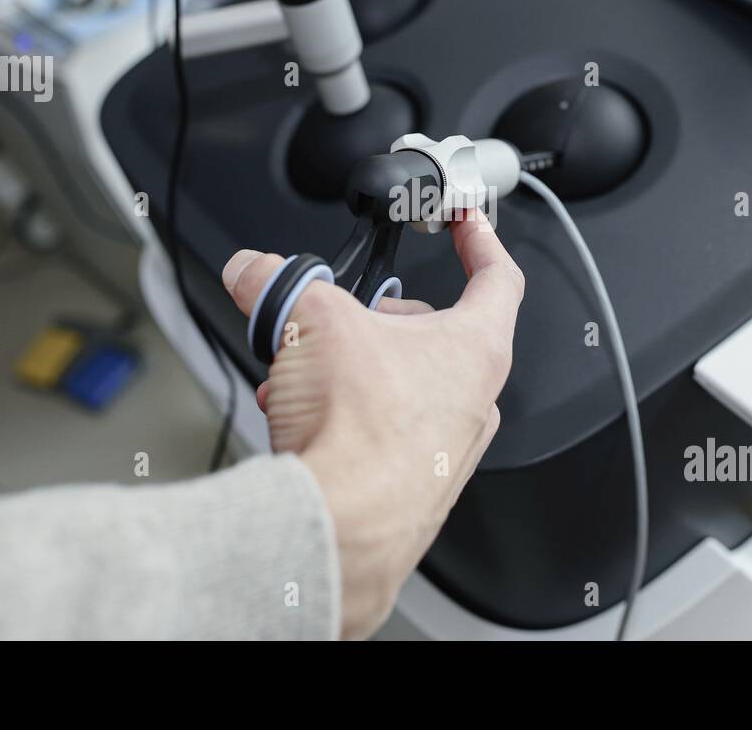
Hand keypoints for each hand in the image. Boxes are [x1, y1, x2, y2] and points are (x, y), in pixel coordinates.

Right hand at [222, 210, 523, 638]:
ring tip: (304, 377)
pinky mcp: (414, 486)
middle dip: (379, 319)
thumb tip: (254, 270)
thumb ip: (278, 282)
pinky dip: (343, 419)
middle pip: (433, 333)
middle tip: (340, 317)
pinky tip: (302, 422)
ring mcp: (447, 448)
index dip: (479, 239)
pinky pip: (381, 433)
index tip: (466, 223)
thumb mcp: (309, 320)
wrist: (341, 526)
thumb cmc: (359, 432)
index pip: (497, 276)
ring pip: (401, 386)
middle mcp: (473, 400)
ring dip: (351, 373)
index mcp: (475, 347)